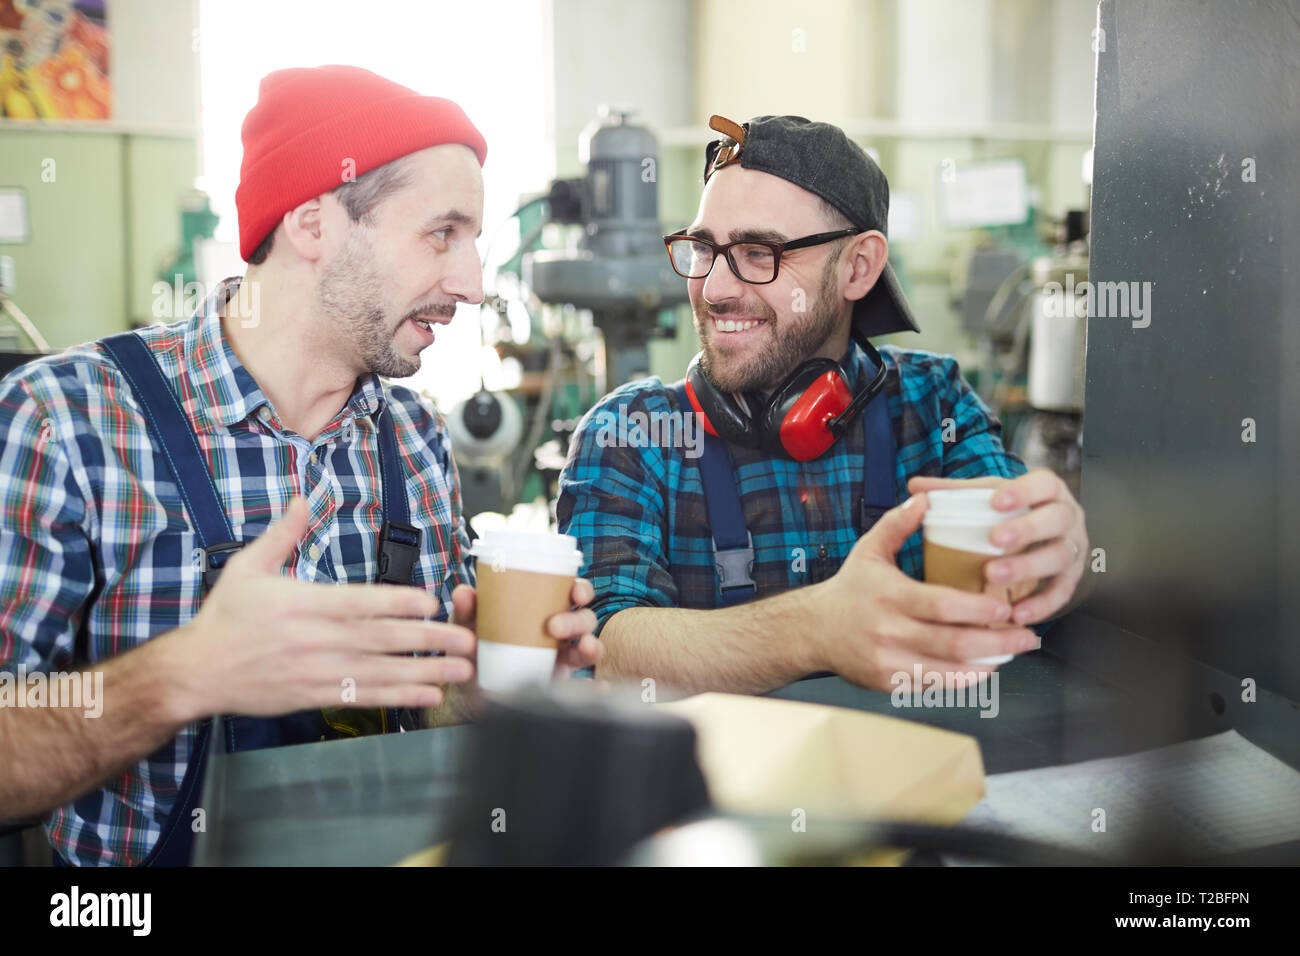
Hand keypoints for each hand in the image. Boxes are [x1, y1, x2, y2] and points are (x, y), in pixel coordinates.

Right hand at [170, 497, 476, 717]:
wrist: (196, 671)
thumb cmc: (224, 618)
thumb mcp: (247, 567)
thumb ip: (282, 534)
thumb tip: (303, 498)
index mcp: (303, 604)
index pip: (359, 602)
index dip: (397, 603)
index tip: (432, 602)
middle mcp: (315, 639)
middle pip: (380, 640)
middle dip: (428, 640)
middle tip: (466, 641)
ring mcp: (317, 671)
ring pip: (380, 672)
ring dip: (425, 672)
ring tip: (461, 671)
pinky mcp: (314, 696)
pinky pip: (364, 697)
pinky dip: (398, 697)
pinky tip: (428, 696)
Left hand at [449, 577, 602, 680]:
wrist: (470, 688)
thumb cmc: (473, 648)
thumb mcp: (467, 628)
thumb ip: (466, 611)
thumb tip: (463, 592)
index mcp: (541, 609)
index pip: (570, 593)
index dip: (581, 589)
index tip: (576, 593)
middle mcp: (557, 631)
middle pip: (584, 619)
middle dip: (578, 619)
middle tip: (554, 627)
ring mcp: (561, 658)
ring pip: (589, 647)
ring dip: (592, 646)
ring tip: (583, 648)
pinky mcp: (560, 683)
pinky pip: (585, 685)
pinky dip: (594, 686)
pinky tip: (597, 687)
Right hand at [815, 493, 1039, 690]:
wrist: (813, 630)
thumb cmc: (849, 589)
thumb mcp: (868, 549)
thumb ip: (898, 524)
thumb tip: (926, 499)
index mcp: (889, 595)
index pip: (942, 606)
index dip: (978, 610)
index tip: (1006, 608)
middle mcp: (889, 631)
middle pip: (952, 642)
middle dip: (997, 641)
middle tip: (1027, 635)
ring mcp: (889, 661)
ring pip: (948, 669)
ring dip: (987, 663)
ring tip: (1013, 652)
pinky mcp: (889, 682)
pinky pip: (934, 684)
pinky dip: (963, 679)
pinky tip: (984, 668)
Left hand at [907, 469, 1087, 625]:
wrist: (1046, 537)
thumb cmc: (1012, 513)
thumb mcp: (989, 496)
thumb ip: (956, 491)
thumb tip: (915, 486)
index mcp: (1048, 490)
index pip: (1043, 484)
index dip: (1023, 491)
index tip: (996, 502)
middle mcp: (1067, 517)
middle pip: (1056, 520)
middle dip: (1027, 529)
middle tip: (995, 541)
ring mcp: (1072, 549)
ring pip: (1059, 557)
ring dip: (1027, 568)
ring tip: (994, 576)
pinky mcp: (1071, 579)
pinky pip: (1061, 593)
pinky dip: (1040, 605)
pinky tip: (1017, 613)